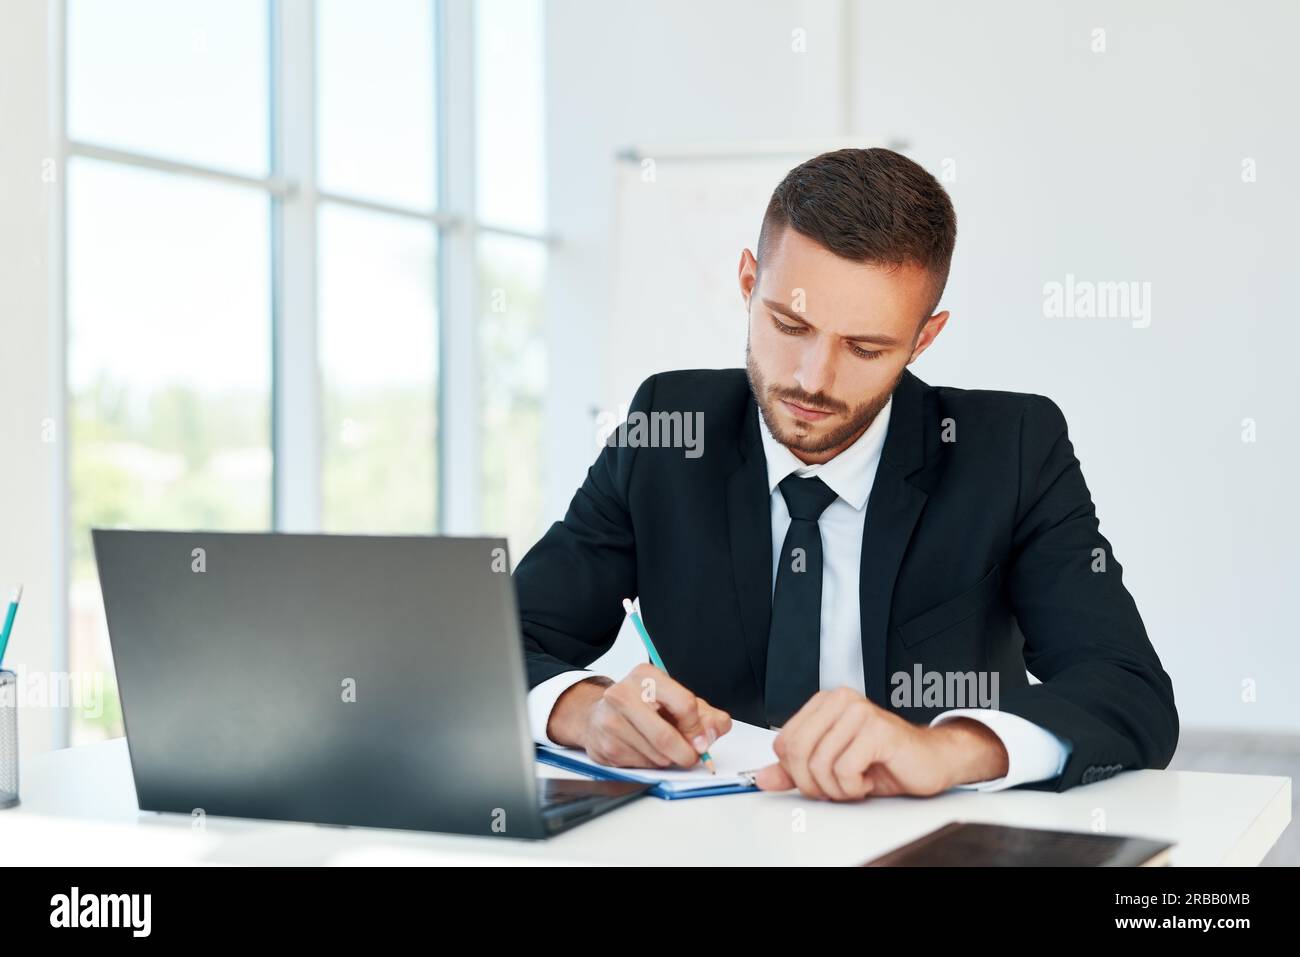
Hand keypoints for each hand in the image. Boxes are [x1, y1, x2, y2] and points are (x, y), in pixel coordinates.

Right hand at [547, 663, 732, 768]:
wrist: (602, 715)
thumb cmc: (645, 706)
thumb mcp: (679, 701)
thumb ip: (706, 716)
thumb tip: (715, 731)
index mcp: (646, 676)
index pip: (684, 703)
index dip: (698, 728)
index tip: (702, 740)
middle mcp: (623, 694)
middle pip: (665, 736)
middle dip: (685, 753)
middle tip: (692, 756)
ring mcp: (610, 721)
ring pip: (654, 755)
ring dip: (668, 760)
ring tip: (665, 749)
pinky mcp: (605, 746)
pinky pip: (640, 766)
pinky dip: (651, 766)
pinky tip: (646, 752)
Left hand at [755, 687, 1008, 800]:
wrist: (930, 760)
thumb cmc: (884, 761)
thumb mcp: (831, 767)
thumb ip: (796, 770)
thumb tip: (763, 778)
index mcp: (825, 703)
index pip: (783, 743)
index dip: (795, 773)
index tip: (818, 780)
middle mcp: (840, 700)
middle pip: (797, 753)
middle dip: (812, 783)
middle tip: (835, 789)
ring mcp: (859, 712)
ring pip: (819, 763)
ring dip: (836, 788)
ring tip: (854, 784)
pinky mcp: (877, 730)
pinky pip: (844, 769)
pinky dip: (852, 787)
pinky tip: (867, 782)